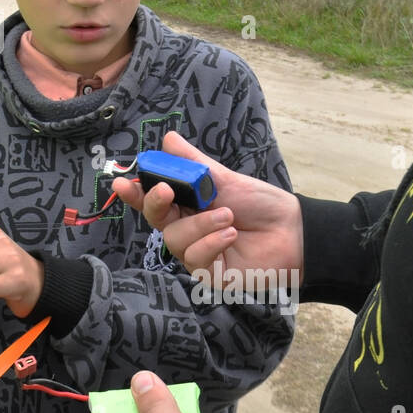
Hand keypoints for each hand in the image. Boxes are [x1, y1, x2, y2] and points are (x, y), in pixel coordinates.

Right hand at [111, 131, 303, 289]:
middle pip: (155, 218)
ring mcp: (195, 253)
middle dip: (156, 203)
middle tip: (166, 191)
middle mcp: (186, 229)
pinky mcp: (208, 274)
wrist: (292, 231)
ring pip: (175, 239)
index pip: (153, 199)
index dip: (134, 192)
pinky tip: (231, 235)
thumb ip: (193, 163)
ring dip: (201, 224)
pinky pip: (195, 258)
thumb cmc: (259, 204)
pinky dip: (212, 243)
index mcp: (186, 205)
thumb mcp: (224, 178)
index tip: (120, 182)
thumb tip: (168, 138)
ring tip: (228, 217)